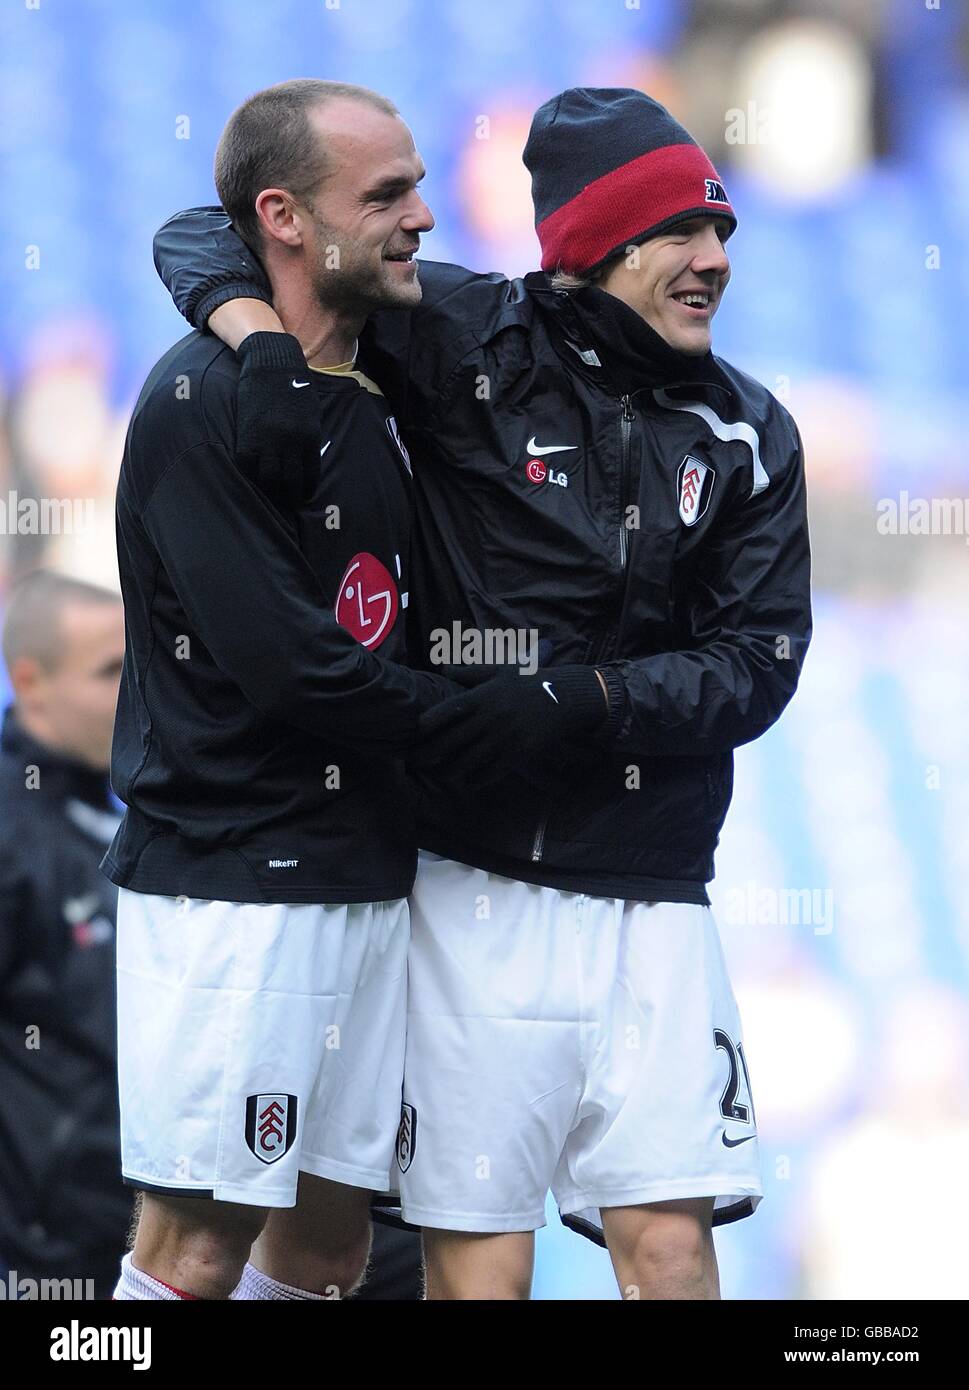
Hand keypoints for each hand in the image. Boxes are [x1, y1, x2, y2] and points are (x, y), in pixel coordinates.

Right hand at [235, 332, 321, 507]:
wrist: (271, 364)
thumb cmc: (293, 386)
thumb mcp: (310, 414)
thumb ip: (307, 438)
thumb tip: (304, 461)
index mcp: (309, 438)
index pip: (310, 475)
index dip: (306, 489)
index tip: (303, 495)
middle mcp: (290, 444)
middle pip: (290, 482)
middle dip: (289, 495)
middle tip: (286, 499)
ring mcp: (268, 440)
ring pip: (268, 477)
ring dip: (269, 488)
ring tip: (269, 490)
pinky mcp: (248, 435)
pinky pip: (247, 464)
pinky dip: (249, 472)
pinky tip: (251, 474)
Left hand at [411, 665, 610, 788]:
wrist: (563, 699)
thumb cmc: (528, 681)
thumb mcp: (499, 671)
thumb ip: (470, 672)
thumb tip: (444, 668)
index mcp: (483, 696)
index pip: (448, 710)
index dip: (429, 722)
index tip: (418, 731)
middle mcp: (490, 718)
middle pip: (451, 740)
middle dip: (429, 753)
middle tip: (415, 759)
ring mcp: (504, 737)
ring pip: (468, 760)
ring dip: (448, 770)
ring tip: (437, 774)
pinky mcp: (517, 753)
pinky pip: (491, 772)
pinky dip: (475, 780)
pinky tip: (465, 783)